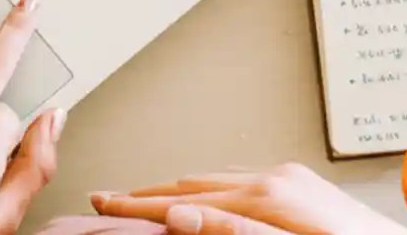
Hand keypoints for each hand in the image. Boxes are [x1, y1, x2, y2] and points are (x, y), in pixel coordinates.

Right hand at [92, 163, 406, 234]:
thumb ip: (231, 233)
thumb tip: (181, 216)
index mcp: (268, 196)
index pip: (185, 200)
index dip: (138, 204)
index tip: (103, 203)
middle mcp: (277, 178)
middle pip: (194, 183)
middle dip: (148, 193)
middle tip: (108, 199)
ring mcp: (291, 177)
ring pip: (216, 179)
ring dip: (177, 189)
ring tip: (144, 199)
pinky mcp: (303, 184)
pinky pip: (241, 180)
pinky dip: (210, 189)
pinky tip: (203, 198)